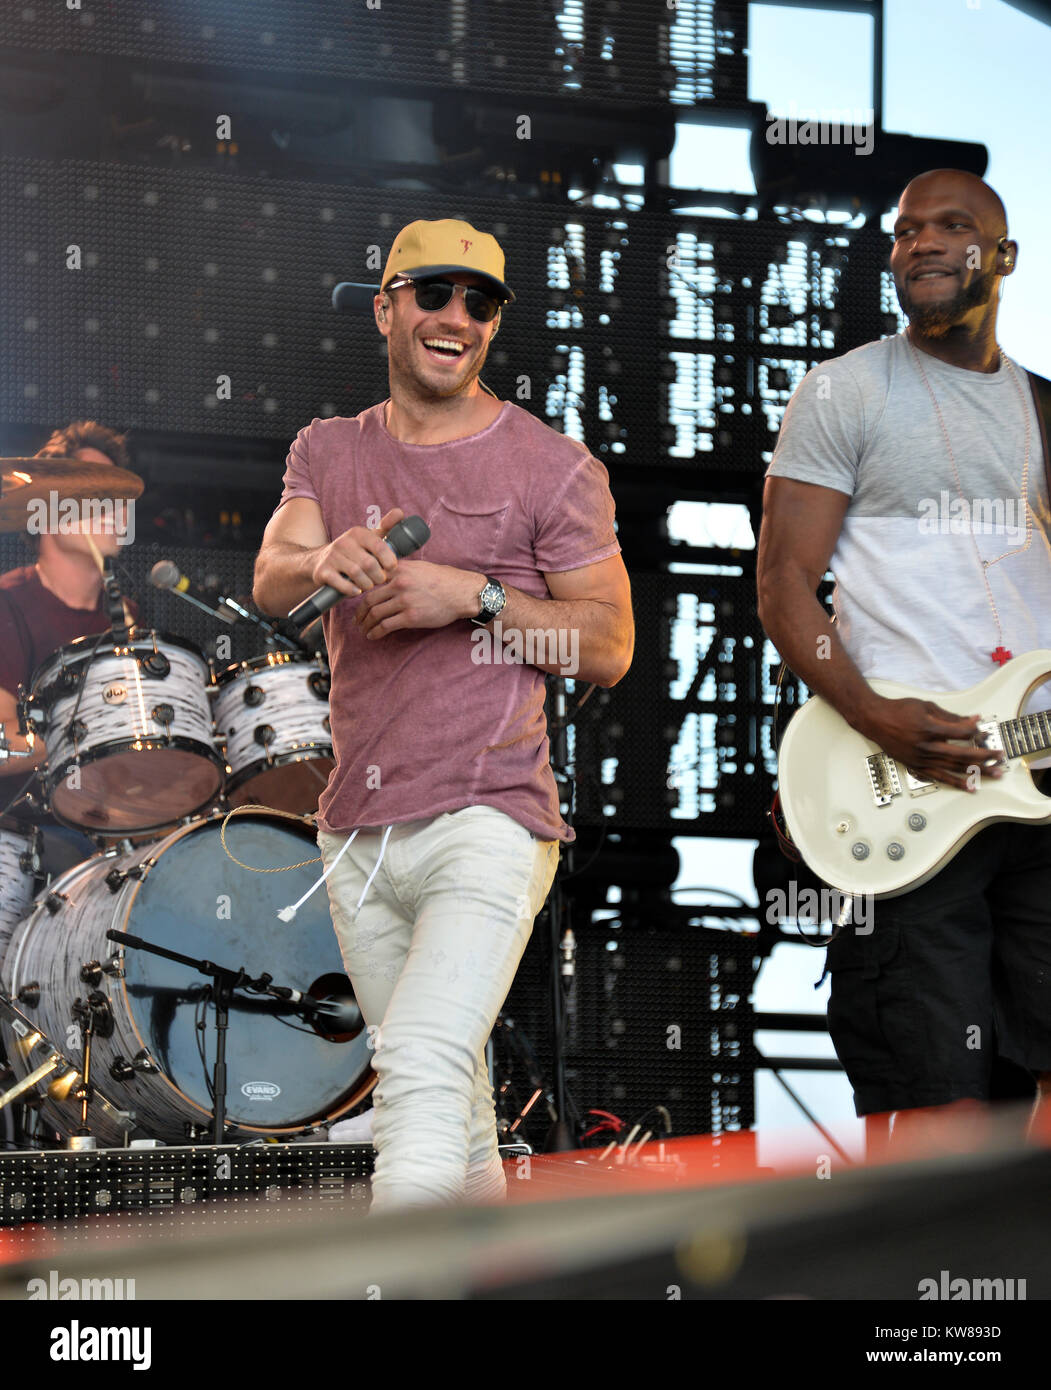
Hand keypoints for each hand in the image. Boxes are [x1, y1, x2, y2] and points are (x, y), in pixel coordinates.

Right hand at [311, 508, 404, 597]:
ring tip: (368, 585)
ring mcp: (332, 556)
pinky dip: (352, 590)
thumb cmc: (354, 553)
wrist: (321, 562)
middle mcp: (344, 542)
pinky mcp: (323, 571)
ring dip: (367, 584)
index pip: (380, 546)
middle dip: (378, 576)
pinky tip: (356, 590)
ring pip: (357, 574)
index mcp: (358, 533)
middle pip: (369, 564)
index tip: (391, 568)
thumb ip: (386, 528)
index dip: (389, 561)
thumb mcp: (369, 539)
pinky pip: (342, 584)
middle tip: (379, 579)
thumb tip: (400, 512)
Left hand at [355, 561, 479, 638]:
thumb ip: (401, 570)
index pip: (371, 580)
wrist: (461, 592)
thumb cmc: (443, 579)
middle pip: (369, 599)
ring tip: (363, 629)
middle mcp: (399, 583)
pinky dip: (375, 632)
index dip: (360, 592)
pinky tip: (372, 635)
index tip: (356, 600)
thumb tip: (385, 576)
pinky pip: (386, 626)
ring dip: (366, 624)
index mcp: (399, 569)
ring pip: (375, 614)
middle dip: (360, 612)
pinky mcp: (410, 617)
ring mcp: (404, 601)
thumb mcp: (420, 567)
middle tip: (357, 619)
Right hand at [861, 696, 1003, 791]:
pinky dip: (955, 782)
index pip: (961, 732)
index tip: (983, 731)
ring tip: (993, 774)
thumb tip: (973, 720)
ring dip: (976, 772)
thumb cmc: (899, 710)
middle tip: (1000, 757)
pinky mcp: (916, 766)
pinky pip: (939, 777)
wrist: (874, 720)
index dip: (975, 731)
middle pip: (962, 754)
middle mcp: (926, 746)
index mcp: (929, 728)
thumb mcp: (926, 706)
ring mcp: (920, 758)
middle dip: (984, 756)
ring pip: (954, 768)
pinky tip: (969, 787)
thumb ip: (950, 715)